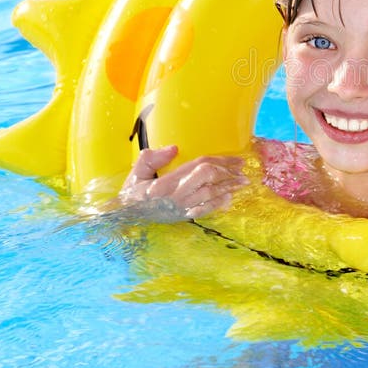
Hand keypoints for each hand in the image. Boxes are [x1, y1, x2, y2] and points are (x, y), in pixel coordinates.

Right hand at [118, 145, 247, 219]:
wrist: (125, 218)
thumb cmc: (131, 194)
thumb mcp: (135, 173)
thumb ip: (152, 158)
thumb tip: (174, 148)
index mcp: (167, 182)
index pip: (199, 166)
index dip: (219, 161)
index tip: (234, 159)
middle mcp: (177, 195)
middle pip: (209, 179)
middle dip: (228, 172)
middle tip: (242, 168)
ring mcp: (181, 208)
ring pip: (211, 195)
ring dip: (229, 187)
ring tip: (242, 182)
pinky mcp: (183, 217)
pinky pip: (206, 211)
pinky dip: (219, 204)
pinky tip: (229, 198)